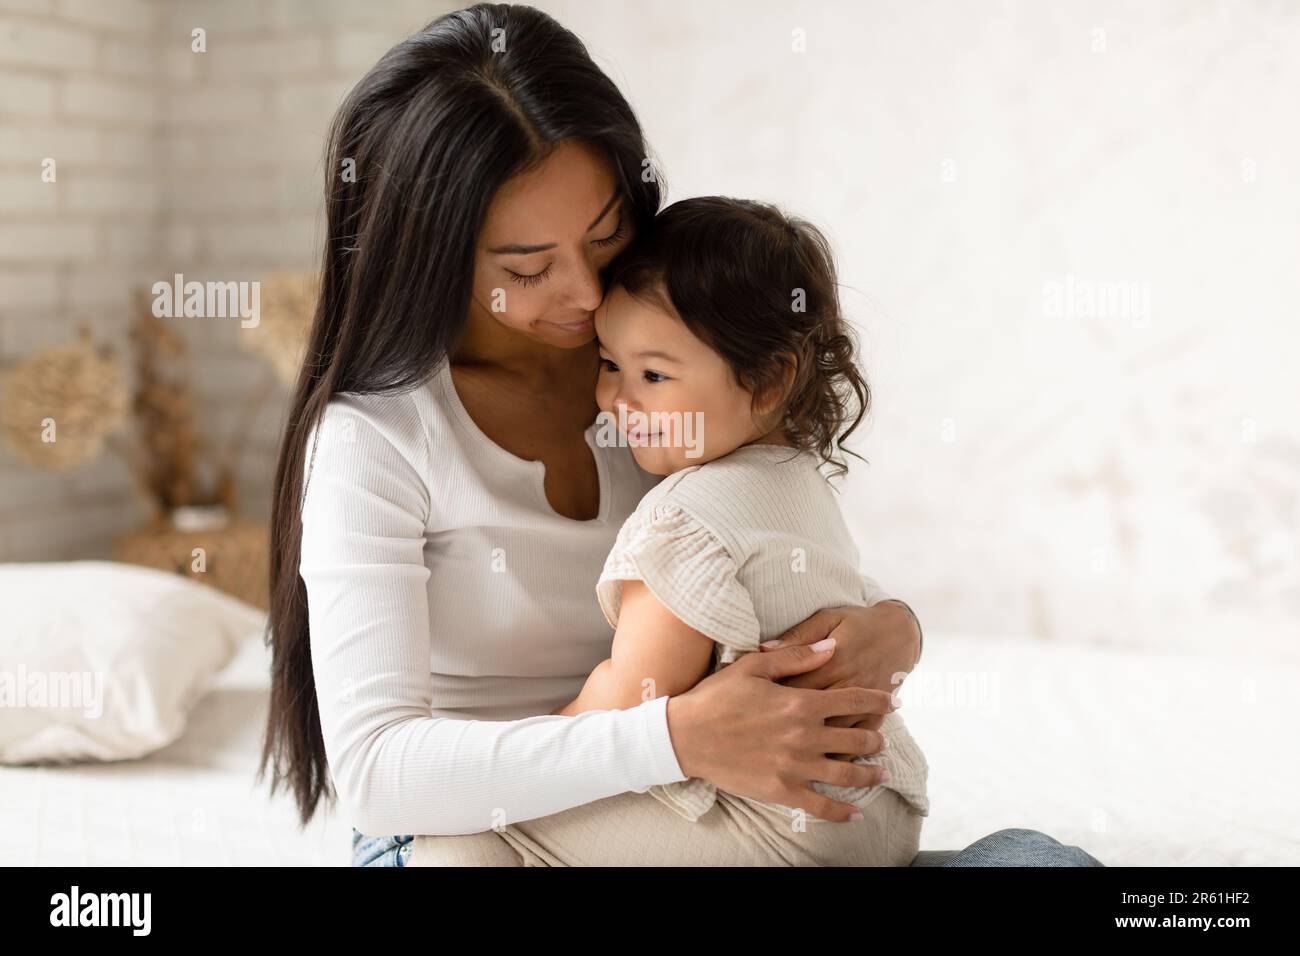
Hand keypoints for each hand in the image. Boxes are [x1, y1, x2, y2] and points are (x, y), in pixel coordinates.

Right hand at [664, 640, 898, 822]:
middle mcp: (804, 736)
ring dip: (870, 773)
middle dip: (876, 738)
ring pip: (847, 774)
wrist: (685, 736)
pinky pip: (822, 806)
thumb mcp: (753, 666)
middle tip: (882, 739)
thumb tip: (832, 647)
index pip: (853, 700)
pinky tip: (857, 813)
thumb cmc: (717, 697)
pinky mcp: (782, 791)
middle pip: (857, 738)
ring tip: (881, 773)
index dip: (878, 701)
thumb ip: (796, 656)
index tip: (893, 703)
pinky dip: (843, 812)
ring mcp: (795, 767)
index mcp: (800, 702)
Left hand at [759, 602, 919, 759]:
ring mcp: (863, 703)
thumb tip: (764, 647)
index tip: (748, 716)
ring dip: (812, 749)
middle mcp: (846, 686)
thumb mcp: (826, 618)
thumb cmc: (858, 623)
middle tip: (759, 746)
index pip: (794, 687)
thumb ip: (798, 636)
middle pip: (812, 714)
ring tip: (785, 765)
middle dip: (785, 732)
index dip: (770, 702)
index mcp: (830, 661)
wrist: (900, 631)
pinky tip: (828, 771)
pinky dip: (845, 756)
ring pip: (836, 733)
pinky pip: (858, 740)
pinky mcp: (877, 715)